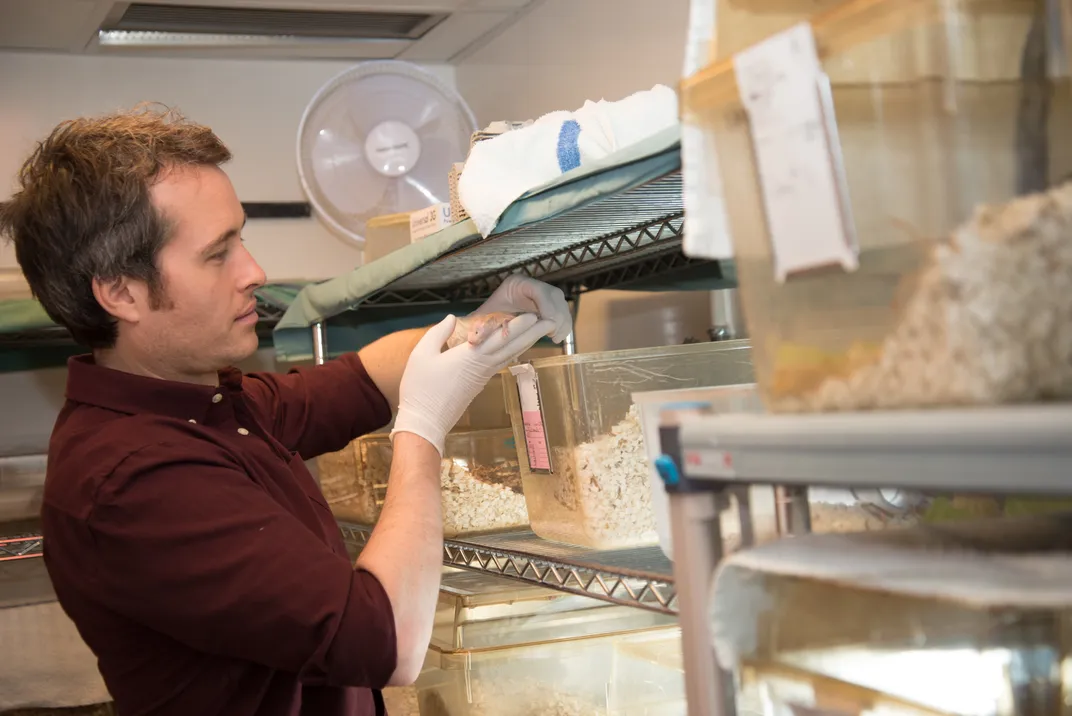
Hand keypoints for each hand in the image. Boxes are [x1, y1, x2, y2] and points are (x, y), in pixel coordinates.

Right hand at [391, 312, 554, 454]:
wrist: (425, 422)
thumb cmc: (420, 388)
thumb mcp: (422, 354)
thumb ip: (438, 333)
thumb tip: (452, 318)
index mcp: (469, 357)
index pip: (498, 338)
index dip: (517, 326)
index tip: (534, 315)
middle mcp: (482, 367)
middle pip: (511, 347)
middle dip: (532, 332)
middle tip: (552, 321)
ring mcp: (482, 377)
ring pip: (509, 356)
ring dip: (526, 342)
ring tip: (540, 331)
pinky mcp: (479, 384)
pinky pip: (500, 363)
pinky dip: (512, 352)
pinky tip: (518, 348)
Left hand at [472, 275, 571, 343]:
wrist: (490, 321)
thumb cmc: (487, 319)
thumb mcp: (483, 320)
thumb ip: (481, 326)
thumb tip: (479, 337)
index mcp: (516, 284)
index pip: (538, 290)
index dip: (547, 305)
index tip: (549, 323)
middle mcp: (531, 285)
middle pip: (554, 295)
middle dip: (557, 315)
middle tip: (554, 334)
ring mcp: (542, 294)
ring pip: (561, 303)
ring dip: (562, 321)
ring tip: (555, 337)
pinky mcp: (548, 304)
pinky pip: (562, 311)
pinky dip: (563, 324)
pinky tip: (556, 336)